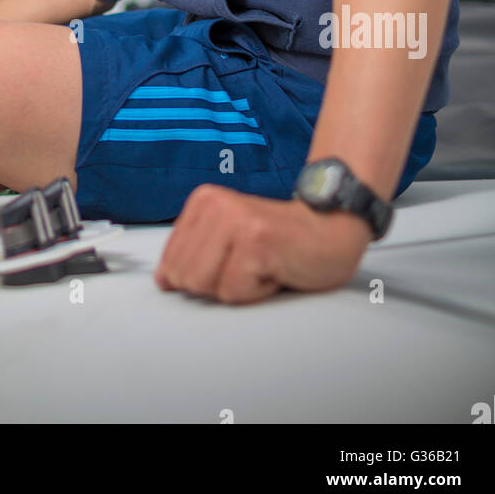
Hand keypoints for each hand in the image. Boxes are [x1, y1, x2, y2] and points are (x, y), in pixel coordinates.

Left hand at [153, 183, 372, 304]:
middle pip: (186, 277)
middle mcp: (216, 205)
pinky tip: (274, 269)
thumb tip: (164, 279)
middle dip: (218, 284)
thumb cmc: (281, 240)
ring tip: (259, 266)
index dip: (200, 277)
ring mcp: (235, 221)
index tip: (229, 264)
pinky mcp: (255, 241)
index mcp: (203, 201)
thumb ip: (194, 253)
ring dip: (238, 288)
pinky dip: (257, 291)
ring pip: (206, 286)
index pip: (170, 260)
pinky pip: (235, 291)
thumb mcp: (228, 239)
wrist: (330, 230)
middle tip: (249, 265)